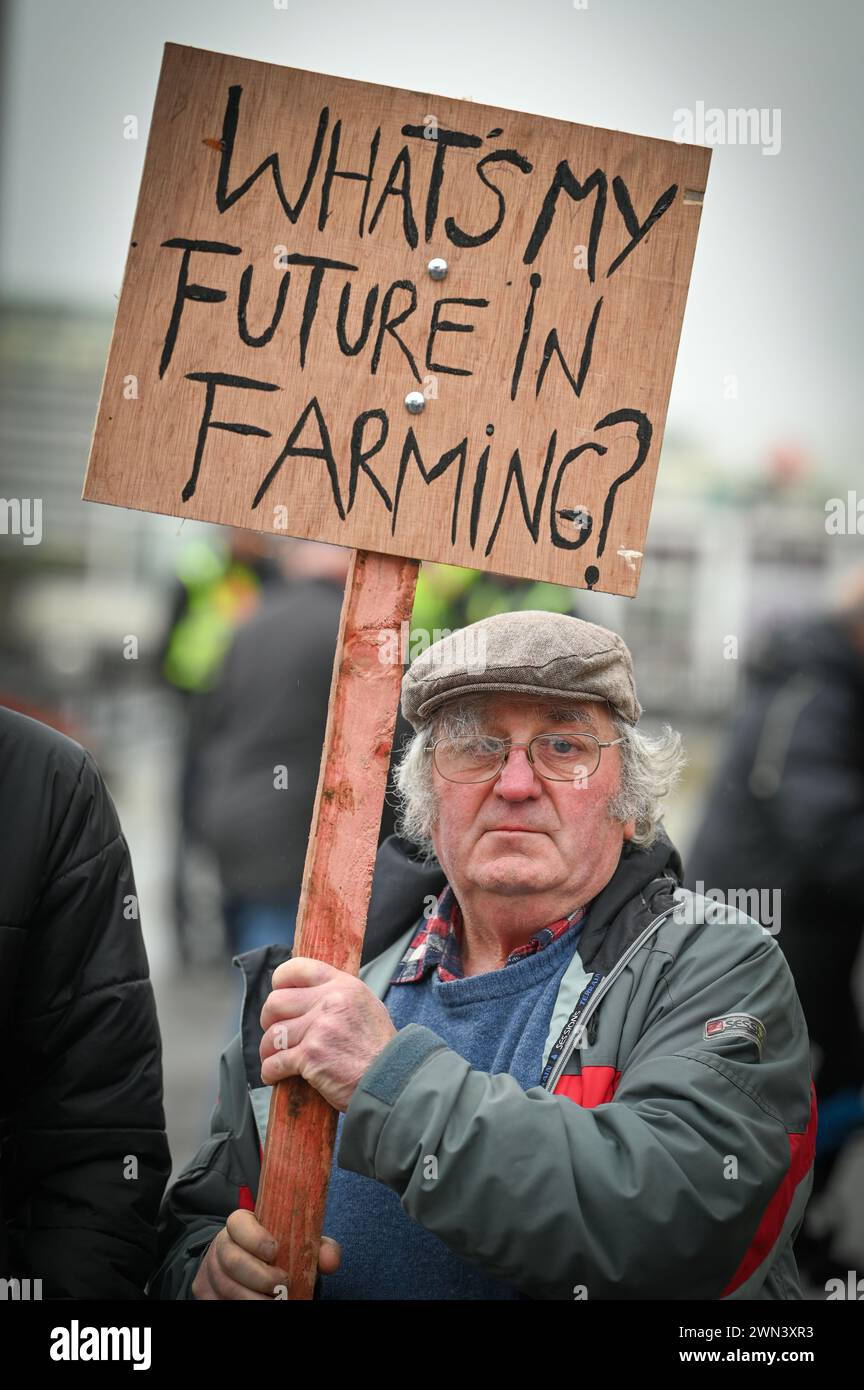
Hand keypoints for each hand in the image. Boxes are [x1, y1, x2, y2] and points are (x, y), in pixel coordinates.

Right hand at [192, 1208, 340, 1299]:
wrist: (246, 1263)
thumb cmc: (276, 1250)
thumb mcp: (296, 1241)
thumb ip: (316, 1246)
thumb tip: (330, 1261)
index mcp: (241, 1224)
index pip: (238, 1222)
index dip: (255, 1237)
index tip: (275, 1251)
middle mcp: (221, 1245)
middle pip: (232, 1261)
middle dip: (260, 1277)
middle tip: (282, 1286)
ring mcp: (210, 1271)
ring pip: (226, 1287)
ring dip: (252, 1299)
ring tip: (274, 1303)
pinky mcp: (205, 1293)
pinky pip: (218, 1302)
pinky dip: (240, 1306)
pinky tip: (258, 1305)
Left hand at [259, 956, 397, 1110]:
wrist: (391, 1080)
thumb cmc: (379, 1048)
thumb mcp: (365, 1006)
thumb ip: (337, 996)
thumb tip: (306, 994)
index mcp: (343, 985)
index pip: (296, 969)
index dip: (280, 983)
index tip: (279, 997)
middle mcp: (330, 1002)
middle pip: (276, 1002)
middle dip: (269, 1020)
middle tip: (276, 1033)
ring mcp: (319, 1028)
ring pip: (272, 1035)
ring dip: (269, 1050)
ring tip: (276, 1057)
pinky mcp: (311, 1056)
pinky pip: (275, 1062)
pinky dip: (270, 1072)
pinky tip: (275, 1076)